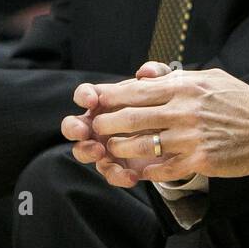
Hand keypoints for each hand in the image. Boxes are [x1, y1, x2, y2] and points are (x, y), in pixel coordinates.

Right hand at [63, 62, 172, 186]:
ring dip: (87, 152)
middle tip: (84, 131)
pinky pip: (110, 173)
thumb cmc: (162, 103)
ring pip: (84, 151)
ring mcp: (102, 146)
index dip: (84, 96)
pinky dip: (118, 175)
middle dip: (74, 128)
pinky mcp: (116, 165)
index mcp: (103, 101)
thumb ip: (157, 74)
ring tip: (100, 152)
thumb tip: (146, 71)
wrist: (175, 132)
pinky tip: (132, 176)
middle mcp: (97, 124)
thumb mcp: (164, 86)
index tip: (92, 100)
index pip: (85, 94)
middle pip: (73, 125)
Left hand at [80, 67, 248, 183]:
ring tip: (112, 150)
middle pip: (131, 118)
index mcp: (187, 87)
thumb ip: (175, 76)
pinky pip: (162, 168)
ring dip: (120, 149)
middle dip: (106, 125)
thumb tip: (143, 74)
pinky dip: (146, 171)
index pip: (137, 90)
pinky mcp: (198, 160)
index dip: (109, 96)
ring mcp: (191, 137)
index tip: (93, 100)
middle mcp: (185, 110)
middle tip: (94, 128)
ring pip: (141, 145)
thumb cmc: (239, 102)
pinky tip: (139, 170)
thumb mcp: (211, 77)